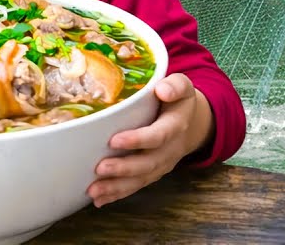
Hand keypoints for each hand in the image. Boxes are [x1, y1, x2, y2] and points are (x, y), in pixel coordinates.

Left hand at [87, 74, 211, 206]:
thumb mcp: (182, 85)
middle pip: (148, 163)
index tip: (114, 140)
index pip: (158, 136)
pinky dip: (118, 194)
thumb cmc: (177, 99)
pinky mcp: (153, 173)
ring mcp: (162, 164)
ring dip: (117, 187)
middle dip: (124, 169)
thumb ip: (175, 85)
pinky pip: (136, 186)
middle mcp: (171, 149)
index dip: (138, 140)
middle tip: (100, 169)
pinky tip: (99, 200)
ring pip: (141, 179)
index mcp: (176, 126)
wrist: (190, 122)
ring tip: (94, 191)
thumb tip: (162, 90)